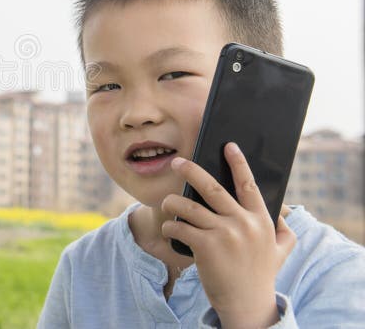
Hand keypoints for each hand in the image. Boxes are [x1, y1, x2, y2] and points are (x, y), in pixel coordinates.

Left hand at [161, 142, 296, 328]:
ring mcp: (224, 234)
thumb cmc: (261, 275)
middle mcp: (243, 223)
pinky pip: (180, 227)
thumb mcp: (281, 250)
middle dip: (192, 170)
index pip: (248, 185)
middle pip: (212, 188)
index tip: (228, 145)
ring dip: (172, 202)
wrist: (247, 304)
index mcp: (261, 220)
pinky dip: (170, 226)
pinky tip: (169, 228)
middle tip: (177, 161)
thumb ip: (283, 228)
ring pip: (189, 206)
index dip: (238, 163)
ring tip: (167, 202)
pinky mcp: (206, 246)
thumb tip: (281, 207)